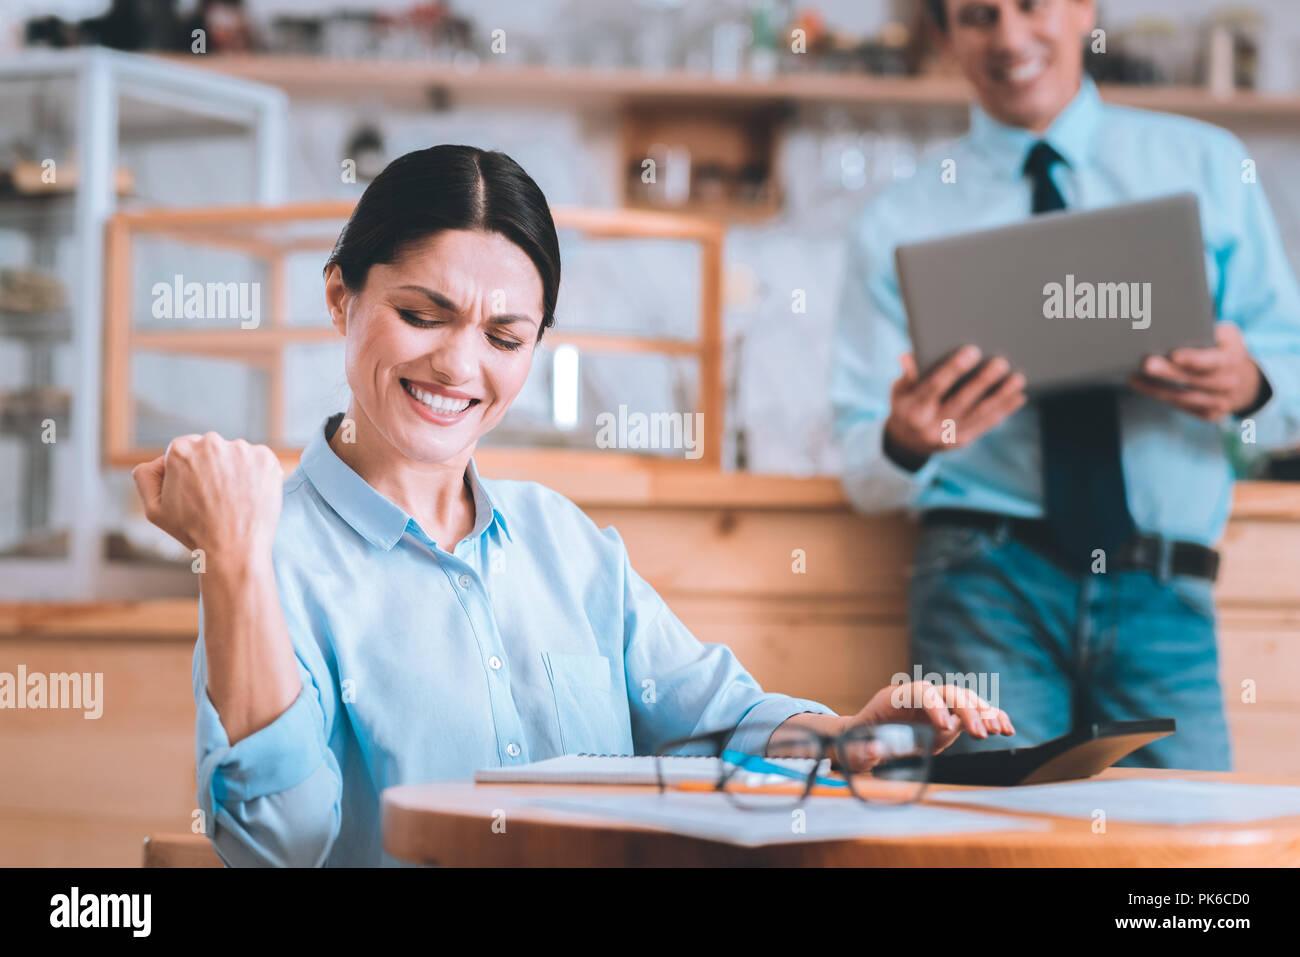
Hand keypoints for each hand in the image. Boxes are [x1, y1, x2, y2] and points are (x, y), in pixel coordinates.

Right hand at [131, 432, 283, 562]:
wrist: (233, 550)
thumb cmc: (193, 532)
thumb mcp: (153, 508)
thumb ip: (146, 476)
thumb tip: (160, 460)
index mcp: (180, 449)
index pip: (184, 450)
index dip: (188, 473)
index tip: (195, 493)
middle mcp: (211, 442)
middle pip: (210, 450)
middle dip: (211, 468)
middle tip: (214, 498)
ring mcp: (242, 449)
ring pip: (235, 455)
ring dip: (234, 471)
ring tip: (233, 500)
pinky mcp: (266, 459)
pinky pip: (258, 462)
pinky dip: (256, 475)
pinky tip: (250, 496)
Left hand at [849, 681, 1014, 757]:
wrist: (861, 741)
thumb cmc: (855, 744)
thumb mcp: (854, 749)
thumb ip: (864, 750)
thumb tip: (877, 749)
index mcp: (894, 699)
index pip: (920, 691)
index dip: (935, 705)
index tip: (945, 727)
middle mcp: (919, 698)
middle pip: (948, 692)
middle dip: (967, 710)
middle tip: (982, 734)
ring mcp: (935, 706)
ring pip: (965, 700)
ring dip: (985, 713)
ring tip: (1001, 730)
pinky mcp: (949, 720)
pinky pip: (972, 714)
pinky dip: (990, 718)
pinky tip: (1007, 729)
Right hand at [884, 347, 1026, 460]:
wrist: (906, 442)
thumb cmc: (906, 404)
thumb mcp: (900, 389)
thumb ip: (908, 373)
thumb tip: (909, 357)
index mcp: (914, 410)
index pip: (935, 386)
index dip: (953, 369)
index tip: (972, 351)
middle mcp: (930, 427)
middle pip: (961, 401)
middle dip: (982, 381)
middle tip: (1001, 363)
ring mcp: (947, 437)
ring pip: (978, 414)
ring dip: (1000, 396)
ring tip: (1017, 379)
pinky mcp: (962, 442)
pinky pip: (985, 424)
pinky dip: (1003, 410)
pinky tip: (1018, 396)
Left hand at [1129, 322, 1263, 420]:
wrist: (1244, 381)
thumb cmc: (1224, 351)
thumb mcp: (1225, 335)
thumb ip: (1205, 330)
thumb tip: (1170, 325)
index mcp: (1233, 358)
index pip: (1214, 360)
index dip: (1194, 359)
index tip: (1174, 355)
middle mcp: (1229, 383)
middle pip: (1194, 380)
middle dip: (1169, 373)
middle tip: (1147, 364)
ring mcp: (1221, 402)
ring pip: (1184, 397)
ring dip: (1156, 388)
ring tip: (1134, 377)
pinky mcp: (1210, 414)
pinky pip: (1181, 407)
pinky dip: (1160, 396)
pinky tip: (1142, 386)